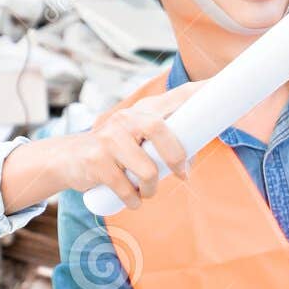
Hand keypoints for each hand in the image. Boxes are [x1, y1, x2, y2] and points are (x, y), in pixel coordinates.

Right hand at [63, 81, 201, 207]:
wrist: (68, 158)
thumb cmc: (115, 151)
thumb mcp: (139, 139)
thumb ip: (164, 143)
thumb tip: (191, 159)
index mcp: (143, 110)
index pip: (178, 97)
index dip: (200, 93)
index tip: (219, 88)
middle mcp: (126, 118)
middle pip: (159, 129)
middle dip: (176, 157)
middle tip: (182, 174)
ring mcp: (108, 138)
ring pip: (147, 169)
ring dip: (152, 189)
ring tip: (146, 190)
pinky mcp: (95, 160)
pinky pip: (126, 189)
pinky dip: (133, 200)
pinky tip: (131, 198)